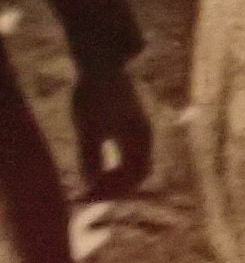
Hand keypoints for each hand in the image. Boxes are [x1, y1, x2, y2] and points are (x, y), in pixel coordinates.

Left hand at [69, 66, 151, 197]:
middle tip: (83, 196)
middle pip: (136, 174)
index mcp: (140, 138)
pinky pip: (125, 157)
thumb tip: (89, 186)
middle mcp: (143, 137)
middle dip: (112, 189)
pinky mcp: (127, 127)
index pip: (135, 177)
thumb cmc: (94, 95)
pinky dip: (111, 168)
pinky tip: (91, 168)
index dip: (112, 192)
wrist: (100, 65)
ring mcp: (137, 132)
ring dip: (111, 180)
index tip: (86, 196)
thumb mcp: (88, 128)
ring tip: (85, 186)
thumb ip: (90, 157)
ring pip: (131, 166)